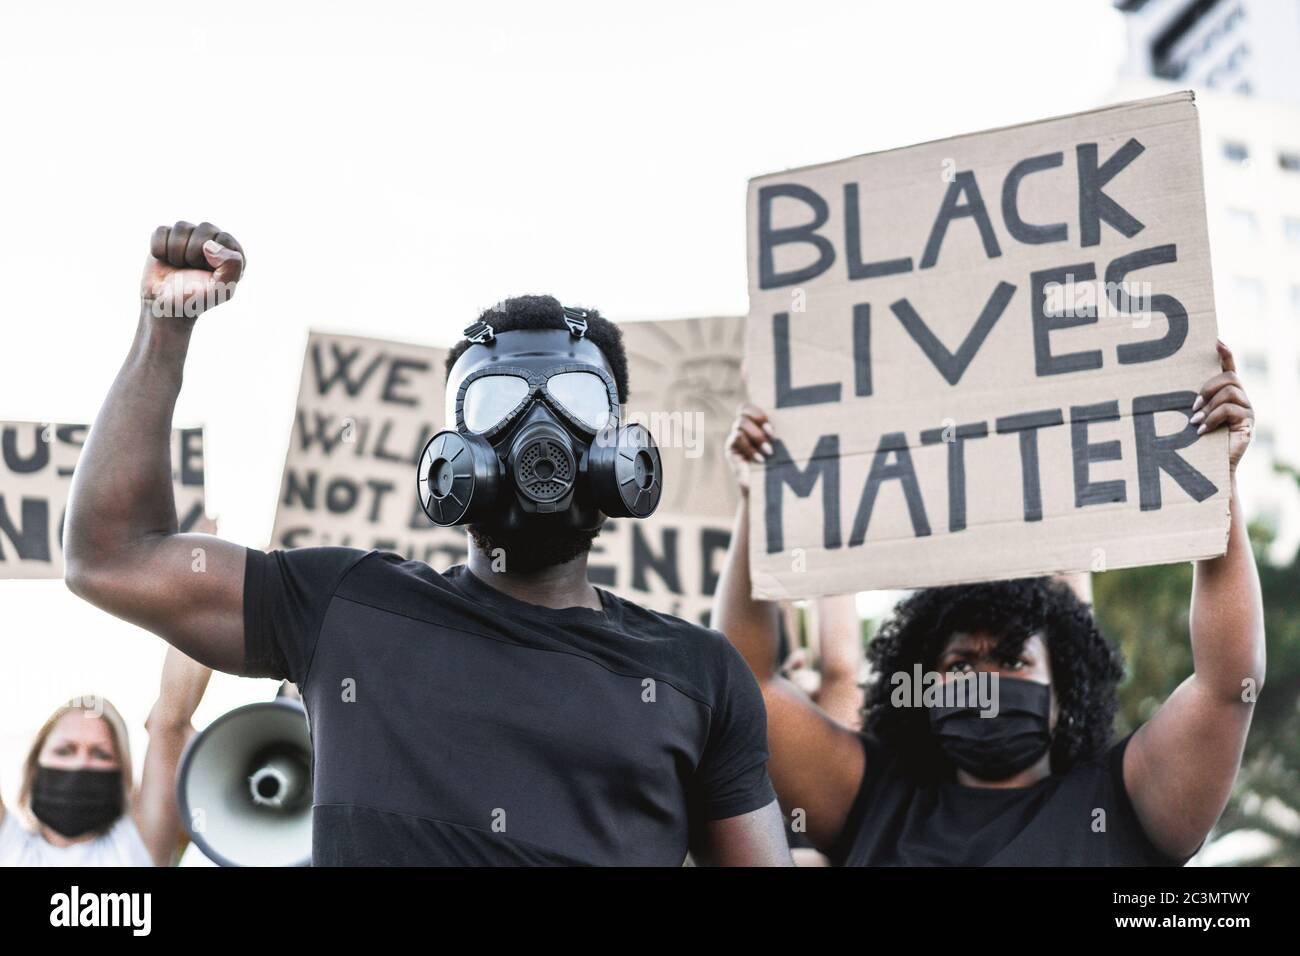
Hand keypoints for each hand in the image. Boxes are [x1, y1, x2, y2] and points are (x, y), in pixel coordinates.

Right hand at [140, 221, 245, 319]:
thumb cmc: (195, 299)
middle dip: (193, 253)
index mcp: (232, 253)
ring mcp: (190, 237)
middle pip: (204, 228)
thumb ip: (231, 266)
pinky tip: (165, 261)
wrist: (165, 307)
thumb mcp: (221, 289)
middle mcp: (213, 241)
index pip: (224, 238)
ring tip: (179, 267)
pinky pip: (162, 230)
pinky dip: (160, 248)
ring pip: (182, 226)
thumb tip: (209, 244)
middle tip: (191, 270)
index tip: (207, 274)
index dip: (212, 258)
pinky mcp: (167, 237)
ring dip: (176, 252)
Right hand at [725, 403, 775, 494]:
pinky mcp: (730, 450)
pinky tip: (760, 460)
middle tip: (771, 439)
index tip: (770, 428)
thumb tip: (795, 420)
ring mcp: (734, 439)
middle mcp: (740, 430)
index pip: (746, 408)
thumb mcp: (778, 447)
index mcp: (752, 425)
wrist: (762, 490)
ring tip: (768, 452)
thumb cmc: (776, 466)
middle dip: (759, 426)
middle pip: (743, 415)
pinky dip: (750, 449)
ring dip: (756, 437)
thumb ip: (776, 435)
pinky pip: (736, 438)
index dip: (757, 413)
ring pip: (739, 425)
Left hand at [1191, 340, 1252, 474]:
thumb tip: (1166, 386)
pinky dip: (1213, 419)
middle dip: (1208, 388)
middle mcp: (1241, 399)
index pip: (1230, 369)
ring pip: (1230, 392)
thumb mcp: (1192, 418)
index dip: (1226, 354)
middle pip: (1230, 378)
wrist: (1212, 470)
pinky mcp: (1248, 423)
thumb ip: (1191, 403)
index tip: (1216, 341)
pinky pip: (1231, 409)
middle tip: (1192, 406)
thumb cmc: (1197, 443)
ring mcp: (1247, 411)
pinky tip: (1202, 431)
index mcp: (1227, 395)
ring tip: (1195, 422)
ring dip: (1209, 406)